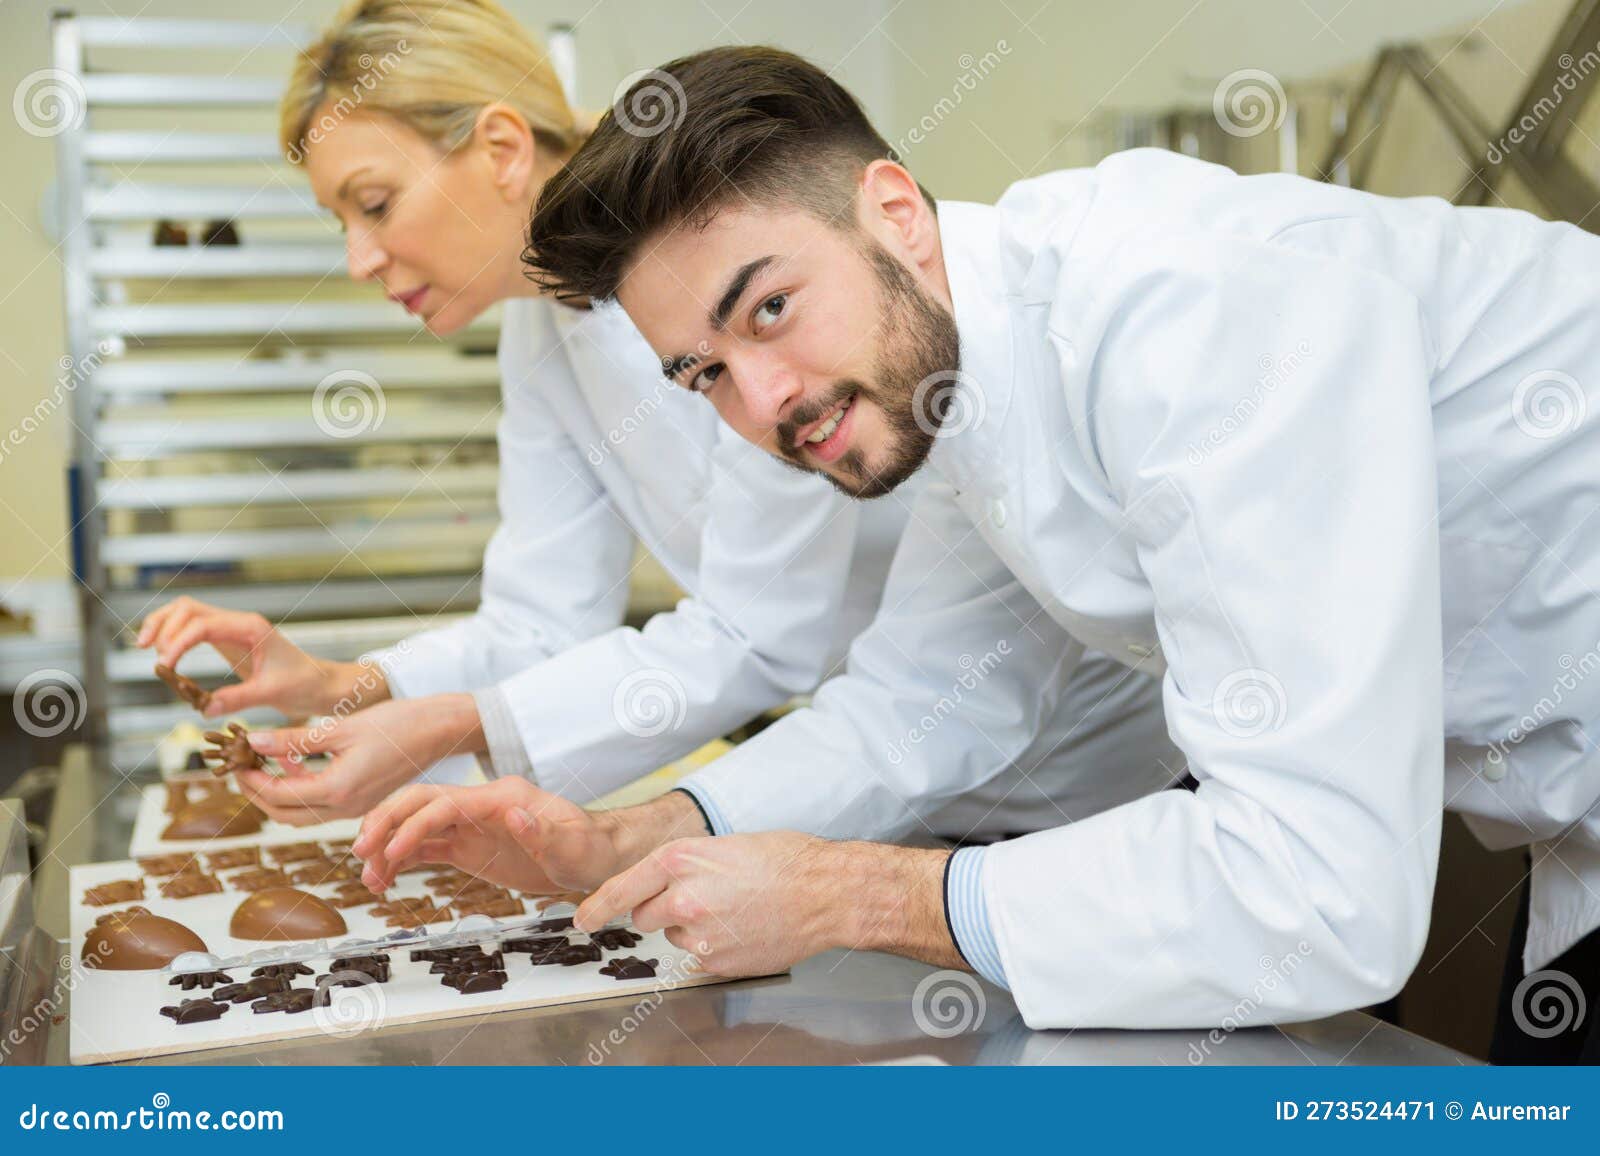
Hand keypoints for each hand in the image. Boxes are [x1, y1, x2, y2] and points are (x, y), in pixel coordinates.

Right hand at [137, 596, 378, 718]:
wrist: (322, 685)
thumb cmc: (305, 684)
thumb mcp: (272, 693)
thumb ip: (238, 698)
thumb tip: (204, 708)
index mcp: (250, 628)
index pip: (202, 624)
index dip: (178, 642)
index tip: (165, 666)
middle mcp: (239, 623)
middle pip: (187, 608)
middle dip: (163, 626)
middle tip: (153, 657)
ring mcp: (232, 630)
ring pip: (187, 614)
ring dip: (164, 627)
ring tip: (149, 651)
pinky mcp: (228, 642)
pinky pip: (194, 630)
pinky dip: (174, 637)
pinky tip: (164, 656)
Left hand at [233, 694, 480, 825]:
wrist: (438, 730)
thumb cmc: (396, 724)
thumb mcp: (340, 728)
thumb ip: (294, 739)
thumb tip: (253, 741)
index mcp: (338, 790)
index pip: (278, 794)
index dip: (251, 777)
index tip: (235, 757)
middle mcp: (345, 808)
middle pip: (284, 813)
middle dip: (256, 791)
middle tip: (240, 764)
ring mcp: (355, 808)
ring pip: (300, 813)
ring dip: (276, 792)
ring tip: (261, 760)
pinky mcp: (361, 801)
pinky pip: (320, 805)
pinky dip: (299, 788)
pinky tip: (293, 760)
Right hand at [352, 776, 625, 895]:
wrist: (595, 858)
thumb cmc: (588, 849)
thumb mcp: (572, 845)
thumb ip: (542, 831)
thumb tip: (513, 812)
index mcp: (501, 798)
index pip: (445, 803)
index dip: (415, 824)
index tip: (393, 852)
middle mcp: (480, 806)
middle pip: (420, 802)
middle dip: (386, 822)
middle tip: (360, 852)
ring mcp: (471, 826)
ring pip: (416, 826)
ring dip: (387, 846)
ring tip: (369, 878)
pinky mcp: (468, 846)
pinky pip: (426, 849)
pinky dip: (400, 861)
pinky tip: (383, 880)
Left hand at [576, 834, 963, 977]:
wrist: (825, 893)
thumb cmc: (784, 861)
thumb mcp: (723, 846)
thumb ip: (684, 866)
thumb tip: (658, 888)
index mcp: (681, 859)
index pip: (622, 889)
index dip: (597, 907)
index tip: (582, 919)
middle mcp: (683, 897)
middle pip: (644, 916)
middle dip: (660, 911)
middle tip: (698, 899)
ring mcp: (699, 934)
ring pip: (673, 937)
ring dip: (690, 928)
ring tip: (733, 910)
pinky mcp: (717, 961)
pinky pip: (699, 956)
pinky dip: (714, 946)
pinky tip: (744, 928)